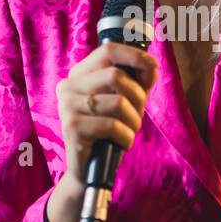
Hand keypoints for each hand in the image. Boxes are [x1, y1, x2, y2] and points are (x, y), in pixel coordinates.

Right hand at [46, 41, 158, 221]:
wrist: (89, 170)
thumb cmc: (109, 132)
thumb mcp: (126, 102)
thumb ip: (139, 82)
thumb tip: (152, 66)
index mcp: (79, 75)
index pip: (107, 51)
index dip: (133, 55)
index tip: (153, 66)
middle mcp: (68, 86)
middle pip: (115, 75)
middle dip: (137, 97)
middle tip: (137, 114)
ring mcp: (67, 106)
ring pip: (117, 102)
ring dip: (133, 120)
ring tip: (128, 131)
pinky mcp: (71, 128)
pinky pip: (112, 125)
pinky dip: (125, 137)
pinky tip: (121, 143)